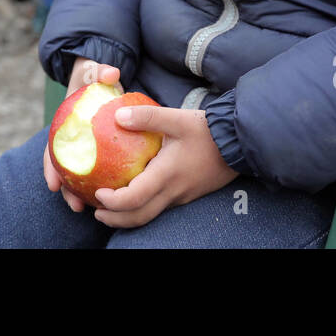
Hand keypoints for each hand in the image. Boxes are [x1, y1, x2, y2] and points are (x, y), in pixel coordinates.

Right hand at [44, 60, 119, 211]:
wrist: (99, 79)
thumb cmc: (93, 77)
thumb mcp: (93, 72)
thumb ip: (100, 72)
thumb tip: (111, 74)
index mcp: (64, 127)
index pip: (52, 149)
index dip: (50, 167)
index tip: (52, 184)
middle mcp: (71, 141)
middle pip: (65, 169)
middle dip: (67, 190)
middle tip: (76, 205)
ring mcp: (85, 148)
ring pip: (81, 174)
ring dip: (83, 192)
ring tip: (92, 209)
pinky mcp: (101, 152)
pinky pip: (102, 169)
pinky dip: (105, 182)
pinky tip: (117, 196)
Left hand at [90, 105, 237, 228]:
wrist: (238, 143)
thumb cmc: (207, 131)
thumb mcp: (177, 118)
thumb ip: (147, 117)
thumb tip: (117, 116)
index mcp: (167, 174)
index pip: (134, 199)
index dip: (113, 202)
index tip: (99, 193)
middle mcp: (173, 191)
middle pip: (139, 217)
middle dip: (115, 219)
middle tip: (97, 211)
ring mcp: (181, 196)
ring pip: (150, 216)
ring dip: (128, 216)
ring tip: (110, 207)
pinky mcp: (187, 194)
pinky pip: (160, 207)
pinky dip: (142, 207)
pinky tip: (135, 194)